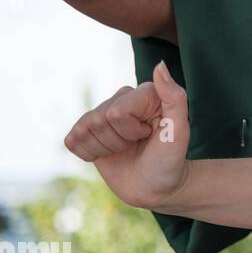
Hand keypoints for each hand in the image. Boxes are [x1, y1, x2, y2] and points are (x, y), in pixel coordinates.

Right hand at [63, 61, 191, 209]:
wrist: (156, 187)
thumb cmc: (170, 160)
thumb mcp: (179, 132)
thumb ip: (175, 97)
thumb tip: (159, 65)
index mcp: (145, 92)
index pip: (117, 111)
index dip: (132, 131)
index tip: (150, 135)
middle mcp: (122, 98)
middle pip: (99, 120)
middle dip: (118, 141)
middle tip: (137, 145)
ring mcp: (103, 114)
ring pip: (83, 130)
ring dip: (104, 148)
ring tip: (126, 150)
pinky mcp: (87, 131)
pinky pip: (72, 140)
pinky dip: (88, 153)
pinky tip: (108, 154)